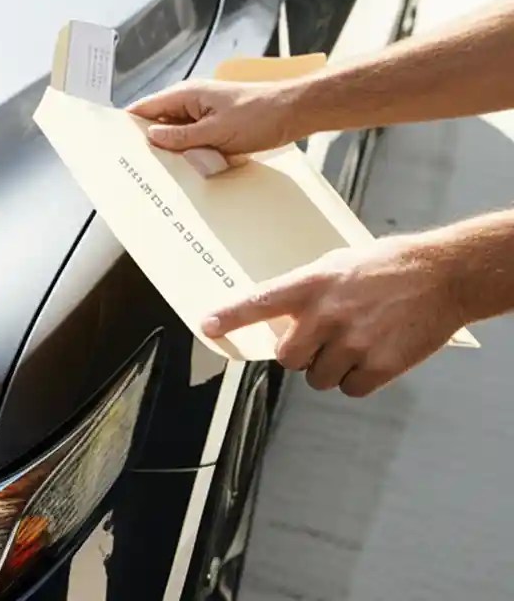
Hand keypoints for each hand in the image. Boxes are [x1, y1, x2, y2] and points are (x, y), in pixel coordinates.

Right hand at [125, 79, 315, 155]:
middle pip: (158, 123)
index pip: (146, 108)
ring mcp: (204, 114)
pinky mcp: (216, 126)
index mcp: (186, 95)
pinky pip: (193, 140)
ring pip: (176, 134)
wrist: (295, 112)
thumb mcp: (216, 131)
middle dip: (148, 142)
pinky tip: (186, 169)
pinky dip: (189, 152)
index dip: (129, 124)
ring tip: (158, 172)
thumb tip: (152, 138)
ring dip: (172, 150)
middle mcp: (192, 102)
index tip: (114, 143)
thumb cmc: (260, 116)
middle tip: (134, 166)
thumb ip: (181, 137)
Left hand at [202, 236, 463, 396]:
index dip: (231, 316)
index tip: (208, 327)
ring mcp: (353, 341)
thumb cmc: (389, 266)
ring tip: (355, 342)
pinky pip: (350, 390)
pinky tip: (373, 357)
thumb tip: (278, 317)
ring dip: (330, 368)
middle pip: (287, 357)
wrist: (445, 274)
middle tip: (320, 340)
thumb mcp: (339, 264)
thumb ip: (306, 290)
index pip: (260, 301)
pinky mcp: (380, 365)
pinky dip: (357, 381)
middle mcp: (328, 313)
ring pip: (318, 378)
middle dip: (299, 354)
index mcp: (313, 283)